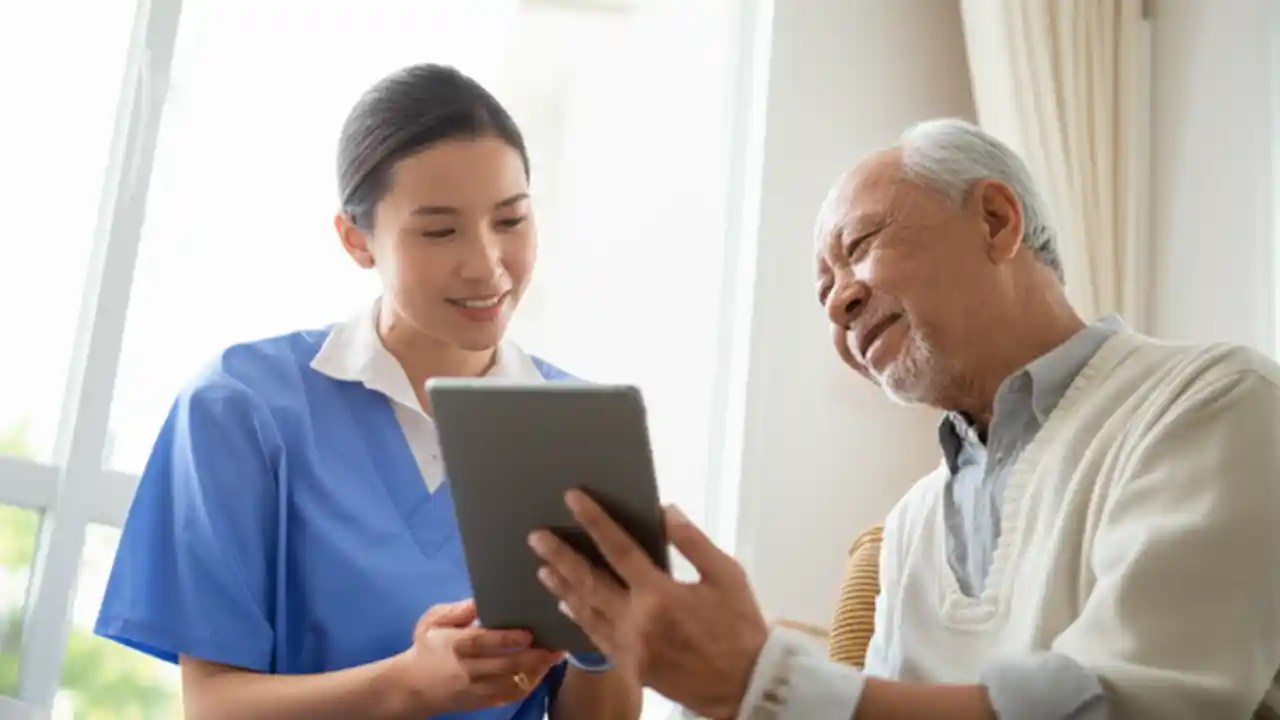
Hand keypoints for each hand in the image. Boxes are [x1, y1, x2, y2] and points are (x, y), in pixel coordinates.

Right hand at [391, 599, 564, 714]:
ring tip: (555, 656)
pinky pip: (509, 696)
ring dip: (536, 670)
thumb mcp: (432, 621)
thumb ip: (457, 611)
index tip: (529, 633)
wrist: (412, 688)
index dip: (506, 639)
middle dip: (532, 656)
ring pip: (511, 683)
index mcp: (453, 646)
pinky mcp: (482, 702)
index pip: (482, 643)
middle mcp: (466, 670)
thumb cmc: (427, 647)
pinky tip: (541, 671)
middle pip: (503, 665)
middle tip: (556, 644)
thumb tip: (479, 599)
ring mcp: (475, 690)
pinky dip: (528, 685)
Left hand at [528, 491, 768, 718]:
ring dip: (563, 588)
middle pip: (589, 582)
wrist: (746, 685)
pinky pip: (596, 638)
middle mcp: (637, 622)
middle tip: (536, 537)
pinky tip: (568, 606)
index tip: (573, 499)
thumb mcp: (727, 575)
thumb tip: (664, 511)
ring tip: (542, 568)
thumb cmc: (740, 626)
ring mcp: (630, 648)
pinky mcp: (632, 667)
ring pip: (586, 613)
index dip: (594, 521)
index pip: (618, 549)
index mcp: (660, 595)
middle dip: (560, 556)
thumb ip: (692, 542)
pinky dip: (579, 619)